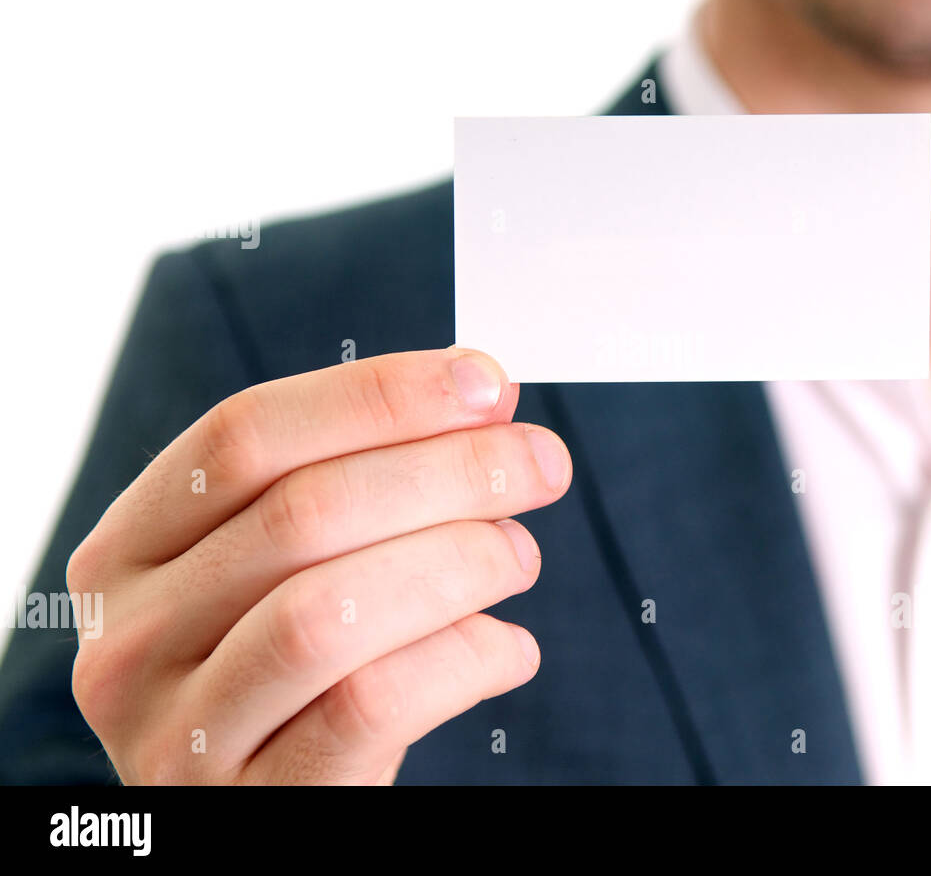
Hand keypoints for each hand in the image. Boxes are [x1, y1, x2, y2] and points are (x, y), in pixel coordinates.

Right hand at [67, 347, 569, 783]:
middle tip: (541, 463)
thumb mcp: (284, 572)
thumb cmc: (294, 670)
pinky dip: (465, 659)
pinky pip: (373, 705)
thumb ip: (354, 483)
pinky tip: (510, 648)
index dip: (377, 396)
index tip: (487, 383)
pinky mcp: (255, 801)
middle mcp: (128, 639)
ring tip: (520, 555)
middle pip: (301, 513)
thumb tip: (481, 393)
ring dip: (459, 562)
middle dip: (448, 471)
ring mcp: (181, 731)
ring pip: (331, 611)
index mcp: (127, 550)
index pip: (241, 436)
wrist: (272, 809)